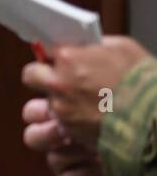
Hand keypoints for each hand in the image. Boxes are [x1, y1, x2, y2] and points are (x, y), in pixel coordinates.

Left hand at [21, 35, 150, 148]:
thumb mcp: (123, 48)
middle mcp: (58, 82)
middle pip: (30, 76)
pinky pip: (57, 124)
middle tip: (58, 79)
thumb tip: (84, 45)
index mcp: (68, 57)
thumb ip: (95, 45)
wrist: (155, 120)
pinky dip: (69, 121)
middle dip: (41, 77)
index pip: (45, 50)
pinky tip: (88, 118)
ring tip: (79, 104)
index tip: (59, 59)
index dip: (54, 56)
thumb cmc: (144, 82)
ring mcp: (61, 108)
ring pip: (44, 102)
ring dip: (57, 102)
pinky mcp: (68, 131)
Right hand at [23, 97, 120, 175]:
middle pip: (31, 137)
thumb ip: (73, 109)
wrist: (142, 159)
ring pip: (53, 159)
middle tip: (67, 133)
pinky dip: (85, 173)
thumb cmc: (120, 129)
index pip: (31, 113)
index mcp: (57, 119)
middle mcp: (57, 142)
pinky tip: (101, 167)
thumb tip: (58, 115)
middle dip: (47, 135)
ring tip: (97, 150)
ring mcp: (63, 164)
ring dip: (77, 154)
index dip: (38, 113)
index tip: (56, 112)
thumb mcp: (94, 113)